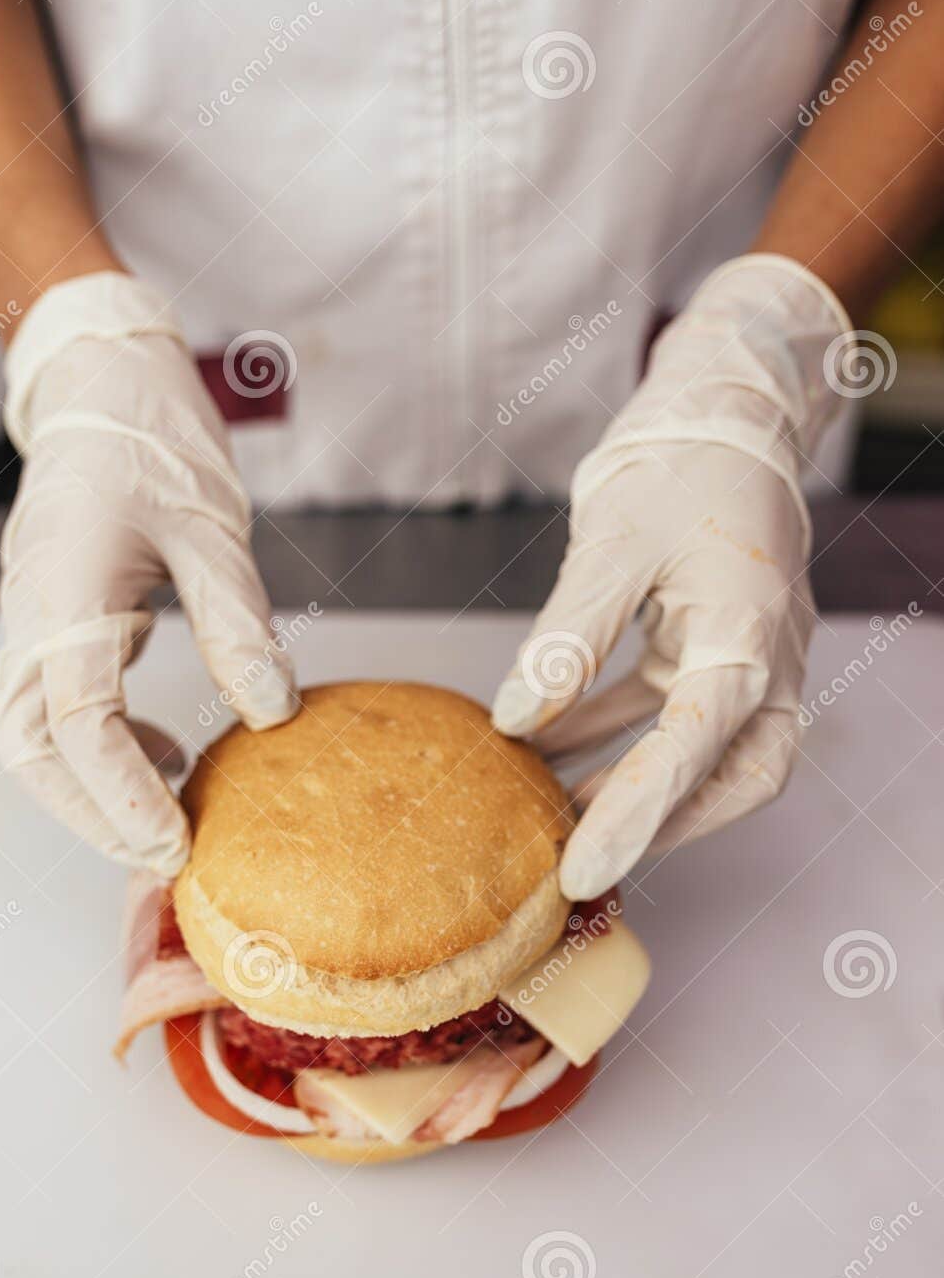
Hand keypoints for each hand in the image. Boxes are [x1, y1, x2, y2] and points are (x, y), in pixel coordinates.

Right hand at [0, 273, 296, 875]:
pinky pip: (61, 705)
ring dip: (96, 787)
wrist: (103, 376)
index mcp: (66, 595)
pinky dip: (107, 748)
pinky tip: (171, 753)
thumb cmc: (153, 434)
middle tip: (166, 853)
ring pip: (37, 735)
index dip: (123, 794)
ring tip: (173, 812)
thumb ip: (239, 622)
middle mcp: (34, 617)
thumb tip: (273, 712)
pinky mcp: (54, 620)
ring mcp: (35, 619)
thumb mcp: (212, 528)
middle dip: (92, 814)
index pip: (77, 723)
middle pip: (33, 749)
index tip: (177, 840)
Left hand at [491, 255, 850, 901]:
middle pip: (736, 777)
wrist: (721, 409)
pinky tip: (549, 752)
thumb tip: (513, 721)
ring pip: (707, 756)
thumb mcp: (613, 545)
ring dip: (635, 790)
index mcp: (750, 633)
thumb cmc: (676, 463)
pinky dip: (615, 741)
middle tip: (585, 863)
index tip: (583, 868)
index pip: (695, 746)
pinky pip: (669, 715)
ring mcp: (744, 655)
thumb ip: (566, 640)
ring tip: (554, 817)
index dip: (638, 815)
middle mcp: (763, 657)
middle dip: (663, 826)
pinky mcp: (710, 646)